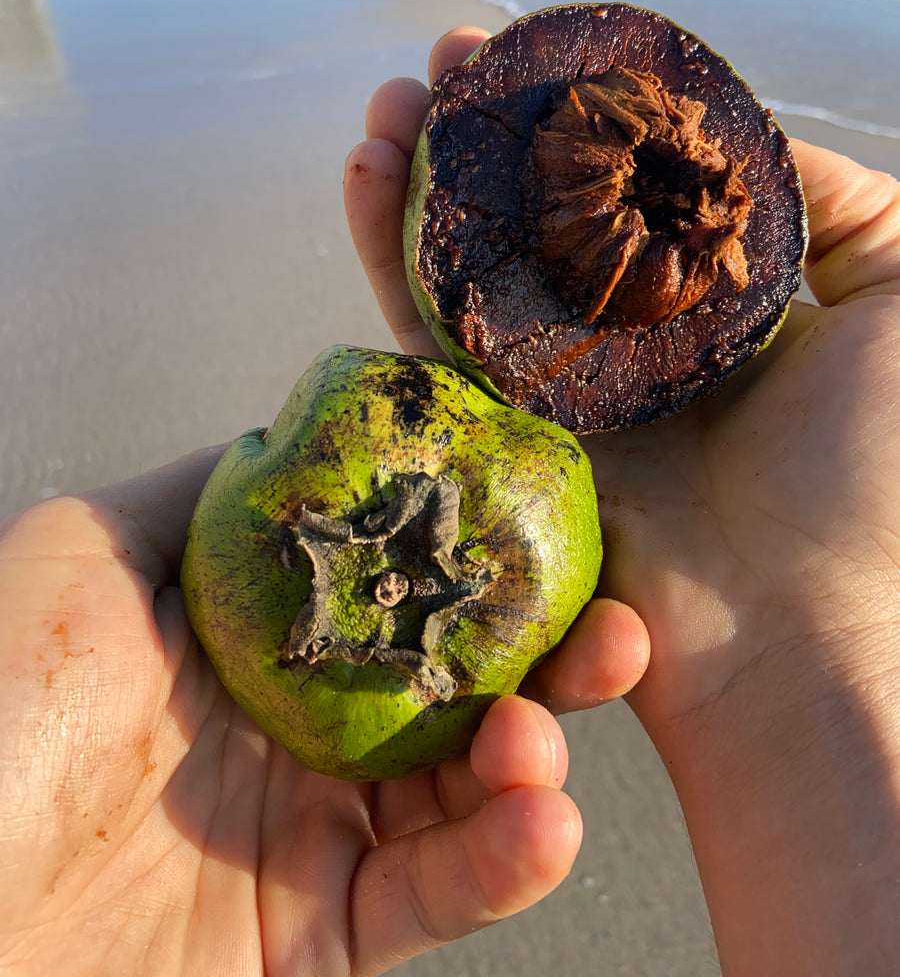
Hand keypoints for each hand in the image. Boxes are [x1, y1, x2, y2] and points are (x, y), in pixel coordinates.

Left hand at [0, 444, 646, 971]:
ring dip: (533, 760)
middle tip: (614, 633)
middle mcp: (292, 724)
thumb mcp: (94, 549)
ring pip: (461, 794)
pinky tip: (541, 822)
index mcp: (254, 631)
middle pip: (451, 685)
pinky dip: (504, 862)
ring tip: (544, 740)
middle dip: (546, 659)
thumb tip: (309, 438)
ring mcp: (307, 833)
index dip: (479, 555)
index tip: (551, 525)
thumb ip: (216, 489)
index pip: (399, 583)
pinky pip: (433, 898)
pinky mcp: (313, 939)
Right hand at [345, 25, 899, 973]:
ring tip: (390, 100)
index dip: (576, 109)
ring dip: (419, 173)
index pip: (622, 178)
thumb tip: (733, 131)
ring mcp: (555, 385)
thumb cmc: (875, 470)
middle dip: (482, 129)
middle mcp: (622, 332)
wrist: (803, 628)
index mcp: (706, 294)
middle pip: (532, 211)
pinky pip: (428, 335)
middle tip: (442, 60)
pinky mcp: (497, 438)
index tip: (537, 51)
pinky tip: (366, 175)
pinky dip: (389, 255)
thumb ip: (829, 196)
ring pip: (466, 260)